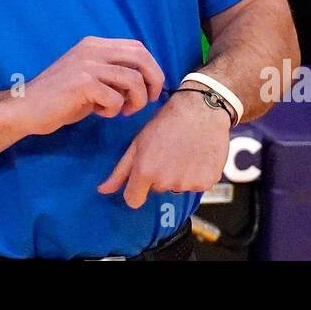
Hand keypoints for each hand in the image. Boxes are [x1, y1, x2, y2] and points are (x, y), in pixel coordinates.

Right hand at [4, 36, 164, 136]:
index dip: (152, 69)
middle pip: (141, 57)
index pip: (138, 48)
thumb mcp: (89, 77)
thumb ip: (112, 73)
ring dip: (135, 101)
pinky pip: (115, 98)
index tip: (150, 90)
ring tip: (122, 111)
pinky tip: (100, 114)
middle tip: (147, 102)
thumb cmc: (60, 97)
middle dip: (153, 82)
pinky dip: (114, 110)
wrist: (26, 107)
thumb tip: (145, 81)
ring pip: (133, 80)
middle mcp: (92, 49)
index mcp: (95, 45)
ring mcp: (86, 65)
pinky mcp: (82, 83)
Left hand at [97, 88, 230, 207]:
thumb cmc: (167, 122)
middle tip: (167, 153)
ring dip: (179, 174)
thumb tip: (102, 190)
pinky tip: (198, 156)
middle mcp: (166, 182)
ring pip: (178, 187)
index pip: (133, 200)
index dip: (136, 189)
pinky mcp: (207, 182)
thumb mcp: (138, 142)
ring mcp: (188, 183)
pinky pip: (198, 185)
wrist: (201, 109)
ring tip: (184, 151)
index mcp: (146, 172)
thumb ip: (120, 170)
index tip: (144, 176)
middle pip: (157, 190)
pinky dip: (198, 174)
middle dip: (160, 175)